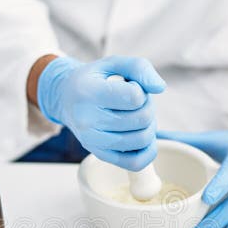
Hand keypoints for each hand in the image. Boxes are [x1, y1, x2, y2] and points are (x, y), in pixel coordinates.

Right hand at [37, 56, 165, 170]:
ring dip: (148, 127)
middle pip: (141, 119)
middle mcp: (87, 120)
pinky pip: (135, 163)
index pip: (134, 97)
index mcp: (88, 92)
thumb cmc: (93, 80)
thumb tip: (160, 88)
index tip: (130, 87)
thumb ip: (139, 68)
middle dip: (147, 108)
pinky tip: (141, 135)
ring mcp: (93, 141)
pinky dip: (147, 151)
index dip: (141, 91)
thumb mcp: (113, 63)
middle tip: (136, 103)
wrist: (66, 99)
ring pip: (141, 140)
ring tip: (137, 116)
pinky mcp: (100, 155)